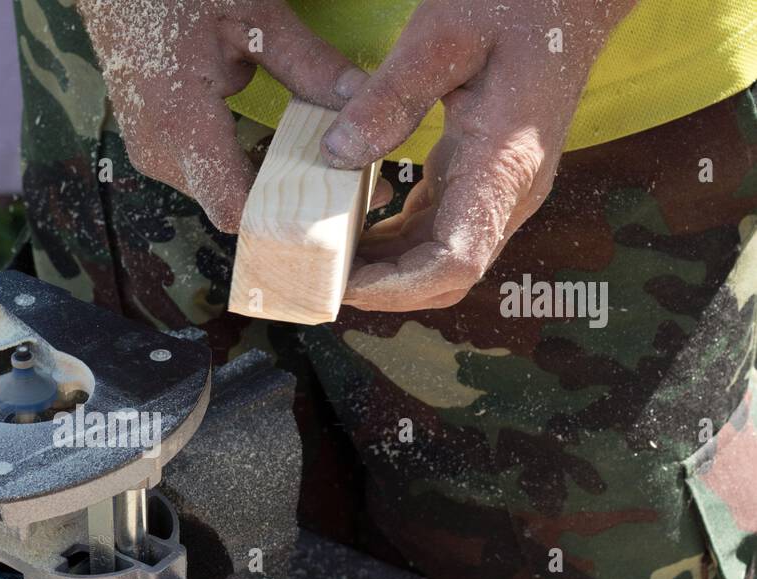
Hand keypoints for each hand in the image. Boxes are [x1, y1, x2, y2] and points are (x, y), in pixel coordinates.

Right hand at [78, 0, 369, 231]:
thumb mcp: (254, 17)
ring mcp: (152, 155)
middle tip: (340, 182)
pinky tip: (271, 147)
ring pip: (217, 194)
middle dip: (285, 200)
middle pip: (232, 206)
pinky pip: (203, 176)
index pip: (234, 209)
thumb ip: (309, 64)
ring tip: (312, 161)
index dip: (284, 221)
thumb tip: (362, 99)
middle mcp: (161, 152)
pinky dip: (239, 169)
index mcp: (184, 125)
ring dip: (263, 184)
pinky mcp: (152, 150)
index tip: (334, 208)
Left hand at [322, 0, 638, 310]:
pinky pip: (437, 230)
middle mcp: (509, 193)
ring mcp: (500, 191)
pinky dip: (394, 241)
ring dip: (384, 268)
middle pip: (445, 276)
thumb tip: (336, 155)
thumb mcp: (445, 34)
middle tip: (317, 276)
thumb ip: (391, 96)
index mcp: (504, 166)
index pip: (456, 262)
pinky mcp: (485, 180)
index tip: (342, 284)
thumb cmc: (520, 4)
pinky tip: (353, 227)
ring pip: (439, 260)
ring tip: (324, 257)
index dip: (396, 287)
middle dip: (382, 289)